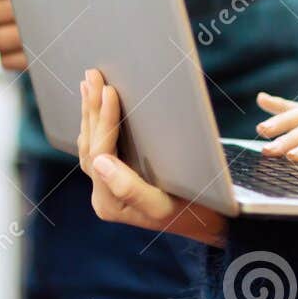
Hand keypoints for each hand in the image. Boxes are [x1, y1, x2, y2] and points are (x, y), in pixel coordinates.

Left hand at [79, 70, 227, 246]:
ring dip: (90, 111)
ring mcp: (105, 186)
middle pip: (90, 145)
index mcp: (109, 203)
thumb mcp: (162, 206)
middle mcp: (102, 195)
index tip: (110, 91)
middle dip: (92, 108)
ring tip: (90, 82)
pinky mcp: (115, 176)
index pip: (100, 153)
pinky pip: (99, 144)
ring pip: (90, 143)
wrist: (208, 223)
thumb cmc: (192, 211)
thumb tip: (100, 162)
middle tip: (93, 75)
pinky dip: (96, 121)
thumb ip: (129, 189)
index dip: (104, 120)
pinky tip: (95, 104)